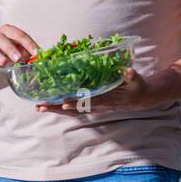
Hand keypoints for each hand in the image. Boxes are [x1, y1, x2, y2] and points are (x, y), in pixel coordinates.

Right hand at [0, 24, 38, 79]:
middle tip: (18, 57)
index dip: (27, 42)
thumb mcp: (12, 47)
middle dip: (10, 48)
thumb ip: (23, 50)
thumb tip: (33, 55)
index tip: (35, 52)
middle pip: (1, 39)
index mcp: (6, 33)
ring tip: (4, 62)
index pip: (17, 33)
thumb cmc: (0, 49)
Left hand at [35, 66, 160, 114]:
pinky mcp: (92, 105)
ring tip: (39, 107)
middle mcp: (98, 106)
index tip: (64, 103)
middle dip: (57, 108)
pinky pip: (75, 109)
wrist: (141, 98)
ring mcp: (94, 107)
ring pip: (72, 111)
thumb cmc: (137, 87)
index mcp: (107, 100)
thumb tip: (127, 71)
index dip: (77, 103)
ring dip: (56, 109)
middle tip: (40, 107)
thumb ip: (130, 76)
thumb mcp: (136, 80)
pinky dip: (62, 107)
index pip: (89, 102)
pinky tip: (50, 105)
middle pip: (74, 109)